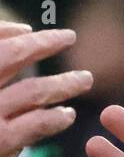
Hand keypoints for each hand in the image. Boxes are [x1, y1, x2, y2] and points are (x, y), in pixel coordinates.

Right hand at [0, 24, 90, 156]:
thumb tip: (19, 32)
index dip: (7, 33)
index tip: (28, 31)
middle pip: (9, 58)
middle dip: (41, 45)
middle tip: (68, 37)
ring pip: (32, 91)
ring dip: (62, 82)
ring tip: (84, 79)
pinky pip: (34, 126)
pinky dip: (54, 117)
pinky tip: (66, 115)